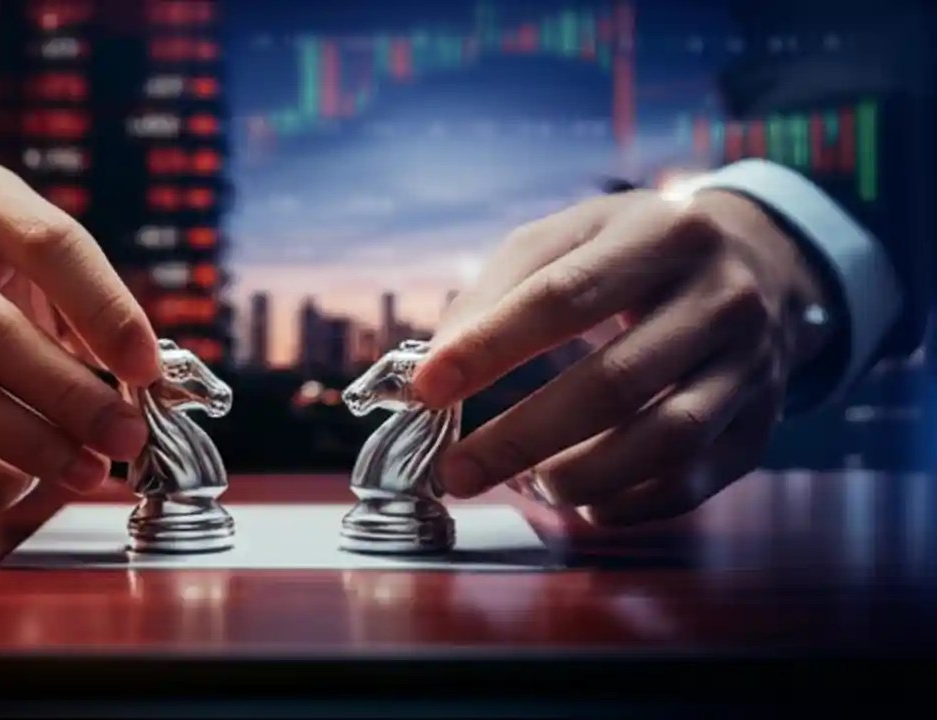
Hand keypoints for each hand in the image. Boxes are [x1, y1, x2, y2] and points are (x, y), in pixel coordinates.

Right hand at [0, 159, 160, 509]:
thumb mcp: (23, 256)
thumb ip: (83, 306)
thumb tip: (151, 387)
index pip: (49, 244)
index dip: (105, 309)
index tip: (149, 368)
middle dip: (69, 394)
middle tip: (126, 436)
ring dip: (30, 443)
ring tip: (87, 469)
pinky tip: (22, 485)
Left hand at [414, 188, 832, 526]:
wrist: (758, 264)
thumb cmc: (633, 254)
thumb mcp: (567, 239)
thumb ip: (497, 291)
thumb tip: (436, 366)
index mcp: (660, 235)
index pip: (562, 297)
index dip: (489, 348)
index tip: (426, 389)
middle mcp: (720, 298)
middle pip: (614, 381)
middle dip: (521, 436)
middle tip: (458, 472)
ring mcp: (750, 365)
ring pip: (665, 440)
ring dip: (579, 477)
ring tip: (525, 485)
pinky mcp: (759, 423)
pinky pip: (694, 481)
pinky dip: (627, 503)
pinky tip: (582, 500)